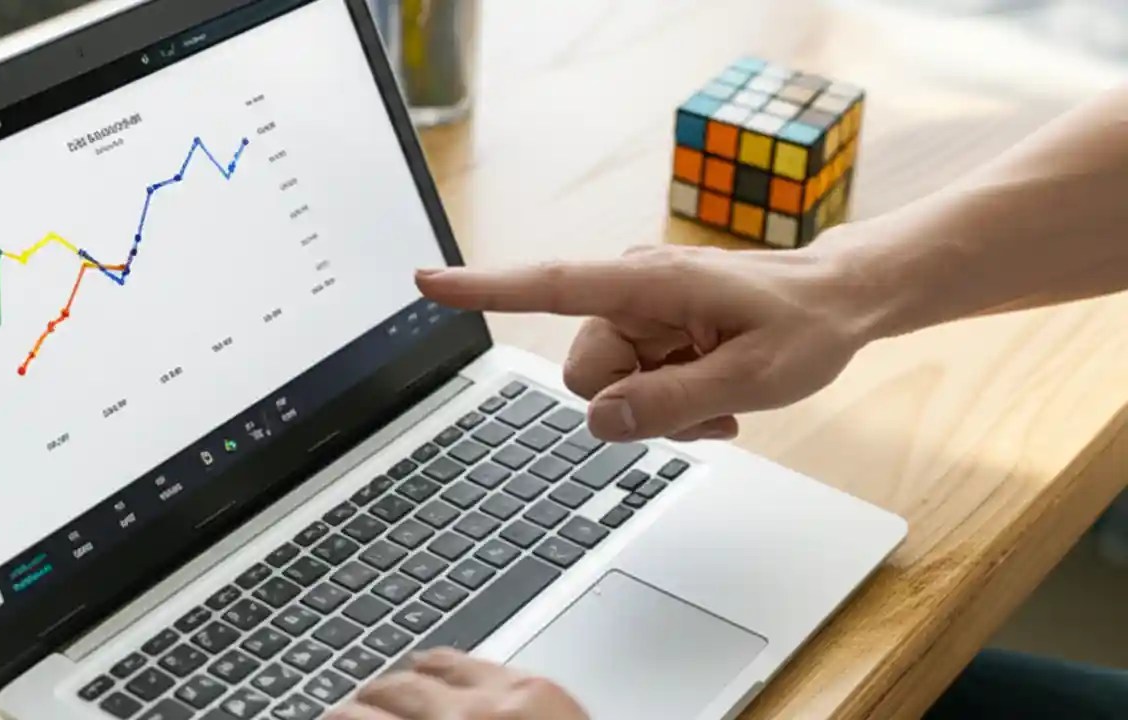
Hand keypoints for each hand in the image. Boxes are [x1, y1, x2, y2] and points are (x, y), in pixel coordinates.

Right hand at [328, 649, 588, 719]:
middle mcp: (469, 719)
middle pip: (389, 691)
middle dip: (361, 704)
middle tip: (347, 714)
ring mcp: (508, 697)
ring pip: (428, 665)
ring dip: (399, 682)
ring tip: (385, 696)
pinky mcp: (540, 686)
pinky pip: (473, 661)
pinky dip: (443, 669)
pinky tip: (433, 677)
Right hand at [417, 239, 874, 441]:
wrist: (838, 300)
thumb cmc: (804, 325)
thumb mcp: (750, 378)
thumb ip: (670, 402)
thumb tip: (599, 420)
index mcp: (651, 284)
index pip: (553, 286)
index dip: (487, 288)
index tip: (428, 282)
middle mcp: (632, 292)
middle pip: (587, 375)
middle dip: (636, 405)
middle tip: (705, 406)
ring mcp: (640, 312)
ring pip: (609, 389)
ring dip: (659, 407)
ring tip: (718, 398)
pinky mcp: (650, 329)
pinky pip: (631, 385)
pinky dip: (668, 401)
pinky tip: (712, 394)